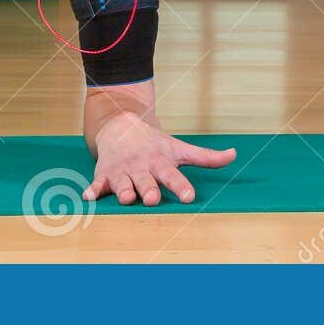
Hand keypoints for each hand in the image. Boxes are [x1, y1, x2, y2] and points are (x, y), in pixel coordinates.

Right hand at [84, 110, 236, 205]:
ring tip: (127, 197)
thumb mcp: (180, 148)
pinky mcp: (104, 173)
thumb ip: (206, 157)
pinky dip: (93, 189)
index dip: (181, 186)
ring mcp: (123, 171)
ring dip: (124, 191)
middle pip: (147, 182)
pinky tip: (89, 195)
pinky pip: (97, 182)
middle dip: (150, 190)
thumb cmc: (155, 143)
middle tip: (154, 198)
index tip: (189, 197)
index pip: (173, 176)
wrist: (122, 126)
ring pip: (123, 184)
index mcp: (161, 162)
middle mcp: (142, 167)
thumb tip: (234, 154)